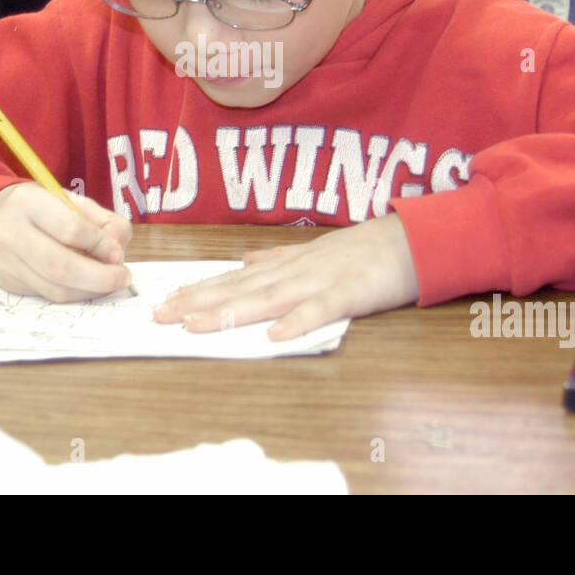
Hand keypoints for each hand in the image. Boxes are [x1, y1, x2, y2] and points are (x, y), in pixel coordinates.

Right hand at [0, 183, 132, 300]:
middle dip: (99, 277)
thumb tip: (118, 250)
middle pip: (60, 265)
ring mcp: (6, 262)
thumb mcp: (68, 200)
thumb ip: (100, 221)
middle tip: (122, 277)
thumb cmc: (37, 208)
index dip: (100, 245)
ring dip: (90, 291)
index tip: (118, 254)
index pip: (70, 228)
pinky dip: (74, 293)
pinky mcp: (7, 283)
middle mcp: (11, 233)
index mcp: (28, 203)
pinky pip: (47, 295)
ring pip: (54, 288)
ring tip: (110, 283)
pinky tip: (88, 286)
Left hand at [152, 215, 419, 339]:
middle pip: (241, 287)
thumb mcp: (315, 251)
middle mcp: (296, 270)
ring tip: (196, 324)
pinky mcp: (352, 293)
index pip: (235, 278)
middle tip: (161, 315)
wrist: (413, 238)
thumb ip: (278, 258)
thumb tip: (245, 260)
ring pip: (269, 297)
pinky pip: (322, 309)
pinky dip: (298, 321)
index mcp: (288, 264)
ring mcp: (322, 280)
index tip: (165, 301)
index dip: (200, 290)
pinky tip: (275, 336)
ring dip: (231, 311)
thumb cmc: (365, 250)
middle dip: (199, 301)